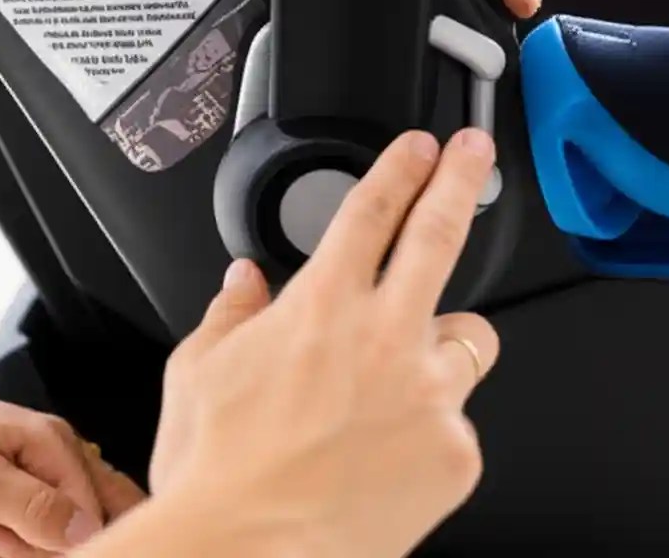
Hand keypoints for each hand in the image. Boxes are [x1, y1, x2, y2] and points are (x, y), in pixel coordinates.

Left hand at [0, 443, 147, 557]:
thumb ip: (32, 506)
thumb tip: (87, 533)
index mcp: (55, 445)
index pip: (93, 517)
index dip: (52, 544)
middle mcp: (58, 458)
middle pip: (86, 527)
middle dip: (34, 549)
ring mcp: (40, 476)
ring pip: (55, 539)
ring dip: (8, 549)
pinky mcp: (20, 494)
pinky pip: (30, 537)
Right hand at [150, 128, 501, 556]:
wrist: (247, 554)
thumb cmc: (217, 473)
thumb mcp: (196, 374)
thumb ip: (229, 315)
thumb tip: (244, 282)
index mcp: (319, 307)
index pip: (370, 212)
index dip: (399, 169)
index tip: (419, 150)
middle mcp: (384, 339)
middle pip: (439, 236)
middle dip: (459, 183)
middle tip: (472, 159)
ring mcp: (429, 395)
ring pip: (469, 338)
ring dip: (445, 340)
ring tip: (409, 368)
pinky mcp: (456, 453)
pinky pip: (458, 420)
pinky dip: (430, 426)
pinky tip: (386, 453)